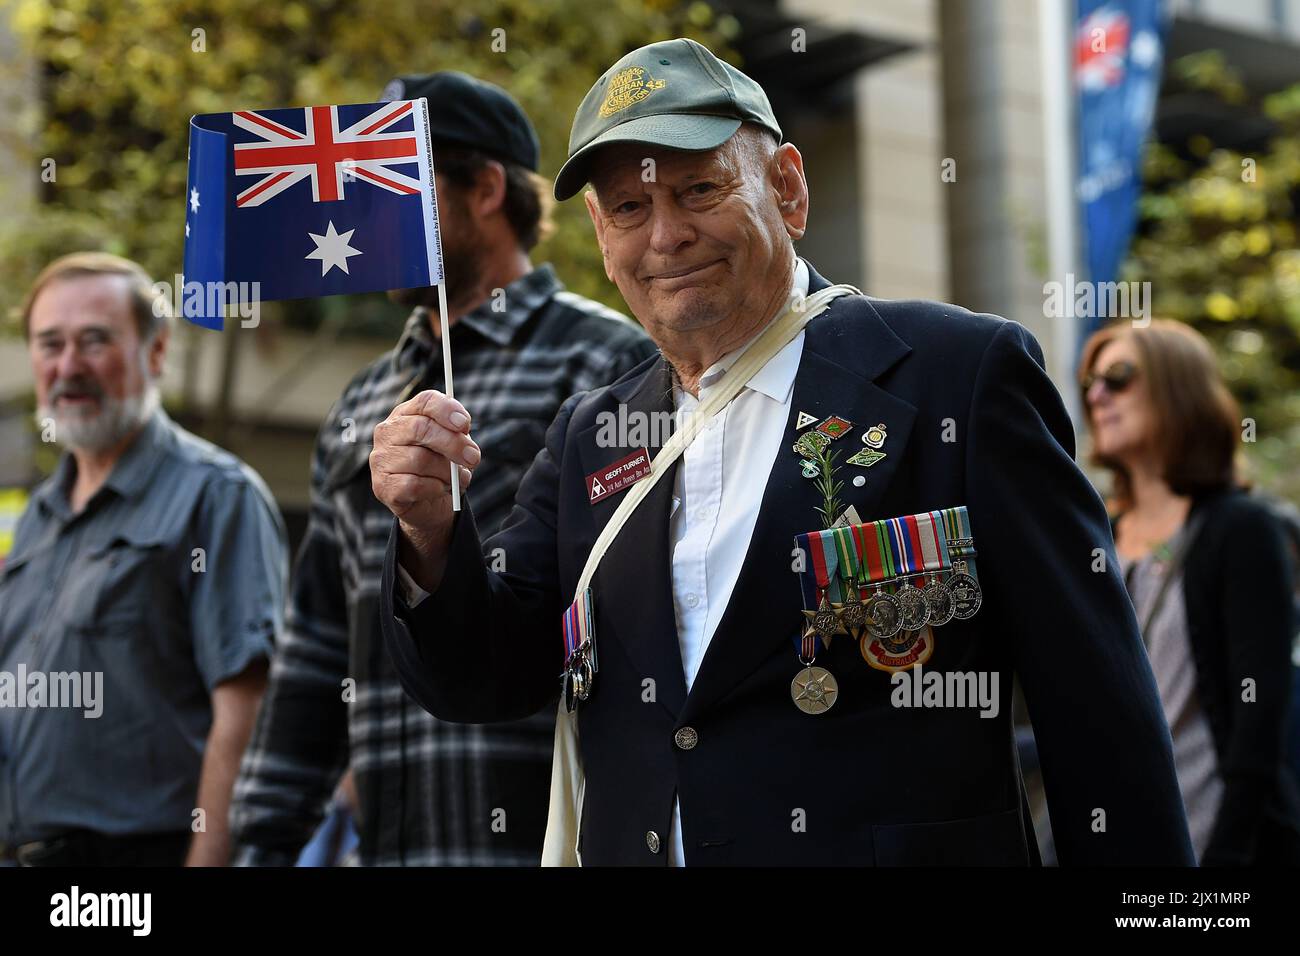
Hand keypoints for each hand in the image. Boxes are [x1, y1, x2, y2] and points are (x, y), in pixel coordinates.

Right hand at [370, 390, 478, 587]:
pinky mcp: (383, 489)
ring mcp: (380, 463)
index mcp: (405, 416)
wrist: (432, 512)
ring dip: (447, 472)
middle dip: (453, 444)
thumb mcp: (454, 449)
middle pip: (420, 429)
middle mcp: (386, 435)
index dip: (446, 409)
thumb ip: (456, 434)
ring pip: (419, 458)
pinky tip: (439, 493)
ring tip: (458, 480)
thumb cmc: (445, 472)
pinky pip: (413, 484)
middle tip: (474, 458)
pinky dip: (434, 490)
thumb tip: (464, 429)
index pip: (423, 401)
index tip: (467, 423)